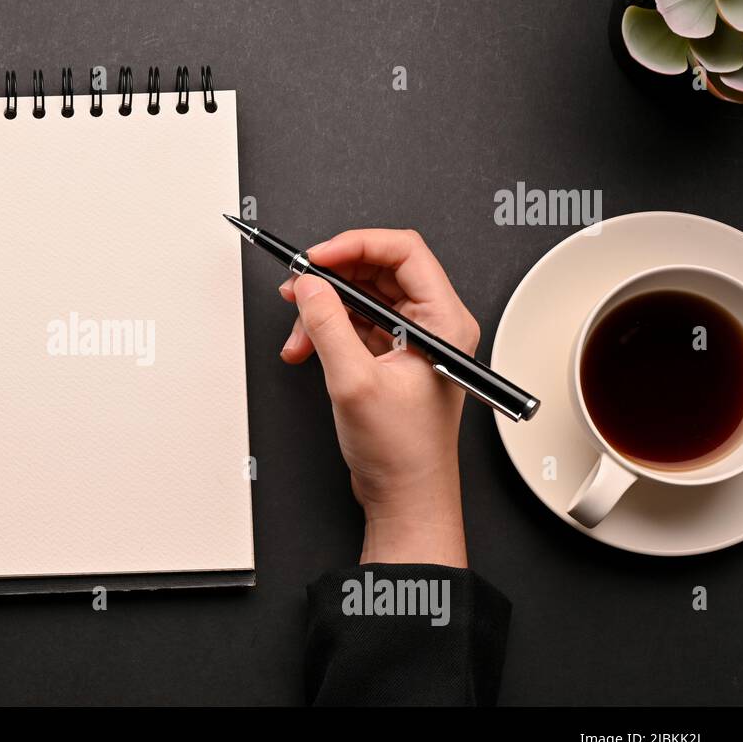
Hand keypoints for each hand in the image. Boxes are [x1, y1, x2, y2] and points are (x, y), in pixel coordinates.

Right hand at [279, 229, 479, 567]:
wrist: (405, 496)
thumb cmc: (403, 452)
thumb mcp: (355, 382)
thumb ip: (328, 326)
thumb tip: (308, 286)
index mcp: (444, 322)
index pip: (403, 252)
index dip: (355, 246)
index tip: (317, 258)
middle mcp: (433, 325)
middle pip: (379, 270)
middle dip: (332, 277)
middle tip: (298, 286)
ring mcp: (412, 340)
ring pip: (362, 297)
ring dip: (324, 308)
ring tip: (298, 332)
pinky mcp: (392, 356)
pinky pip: (356, 322)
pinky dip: (326, 330)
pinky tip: (305, 348)